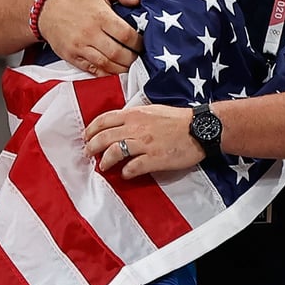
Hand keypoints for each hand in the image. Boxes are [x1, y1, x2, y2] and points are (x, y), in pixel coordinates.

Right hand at [38, 0, 142, 74]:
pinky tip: (115, 71)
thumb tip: (137, 0)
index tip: (143, 44)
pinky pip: (93, 71)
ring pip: (107, 65)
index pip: (126, 35)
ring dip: (122, 69)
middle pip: (118, 53)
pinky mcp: (73, 57)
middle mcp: (90, 33)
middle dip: (133, 59)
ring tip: (130, 66)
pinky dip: (107, 75)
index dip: (139, 43)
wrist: (47, 11)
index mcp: (100, 16)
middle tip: (139, 58)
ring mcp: (80, 47)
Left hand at [83, 104, 201, 175]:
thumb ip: (133, 116)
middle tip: (88, 153)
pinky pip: (133, 167)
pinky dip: (126, 172)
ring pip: (115, 151)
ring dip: (105, 160)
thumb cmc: (176, 119)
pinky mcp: (155, 158)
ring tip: (103, 166)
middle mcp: (135, 128)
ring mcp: (144, 144)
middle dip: (91, 146)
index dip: (91, 129)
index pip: (104, 120)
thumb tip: (118, 123)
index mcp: (133, 114)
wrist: (199, 129)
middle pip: (104, 137)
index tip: (86, 137)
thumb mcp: (150, 110)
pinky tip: (124, 174)